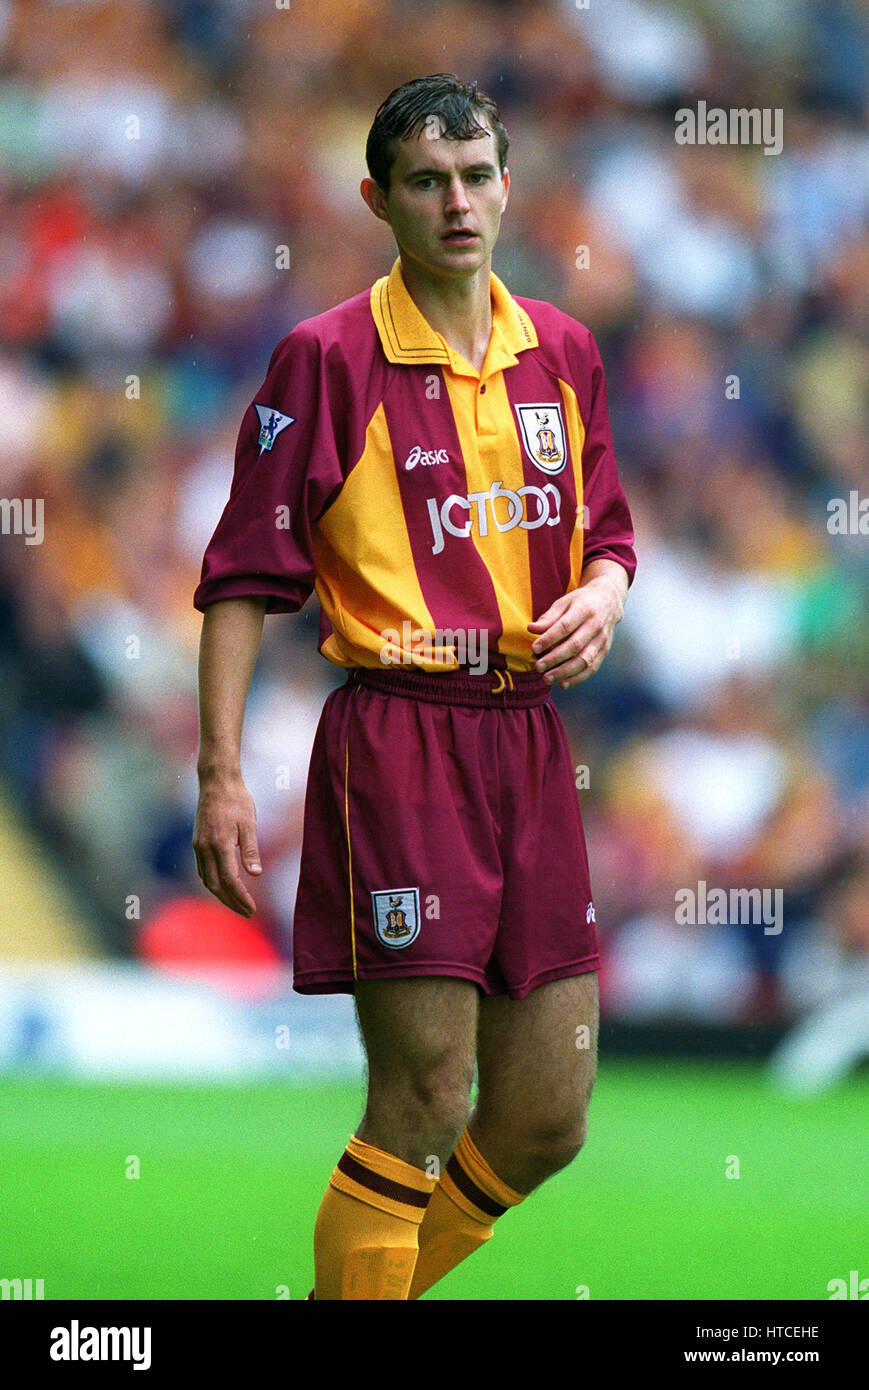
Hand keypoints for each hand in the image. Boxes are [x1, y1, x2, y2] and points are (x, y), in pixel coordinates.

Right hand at [193, 770, 261, 916]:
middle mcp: (205, 848)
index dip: (241, 898)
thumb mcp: (249, 823)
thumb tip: (256, 874)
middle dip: (231, 902)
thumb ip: (251, 850)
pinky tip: (223, 885)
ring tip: (237, 903)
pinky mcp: (197, 842)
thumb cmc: (237, 800)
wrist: (216, 781)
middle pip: (215, 886)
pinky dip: (212, 882)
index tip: (252, 909)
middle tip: (247, 913)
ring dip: (221, 895)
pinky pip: (202, 869)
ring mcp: (198, 845)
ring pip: (206, 879)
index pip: (229, 881)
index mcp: (220, 844)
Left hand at [528, 570, 625, 688]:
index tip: (534, 648)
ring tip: (546, 679)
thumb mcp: (564, 603)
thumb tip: (531, 629)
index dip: (549, 638)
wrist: (608, 601)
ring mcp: (602, 640)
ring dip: (564, 672)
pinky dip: (577, 678)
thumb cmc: (581, 602)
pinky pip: (592, 668)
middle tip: (538, 667)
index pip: (565, 626)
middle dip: (554, 658)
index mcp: (584, 610)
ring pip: (584, 660)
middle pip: (575, 645)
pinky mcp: (605, 650)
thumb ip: (549, 617)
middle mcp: (596, 625)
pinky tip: (562, 684)